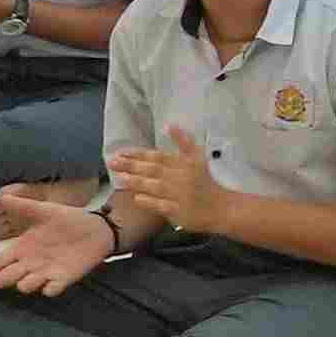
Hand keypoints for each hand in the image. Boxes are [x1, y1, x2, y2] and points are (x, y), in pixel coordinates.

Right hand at [0, 195, 121, 297]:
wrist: (95, 229)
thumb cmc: (66, 220)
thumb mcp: (44, 210)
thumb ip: (23, 206)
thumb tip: (2, 196)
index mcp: (23, 247)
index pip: (2, 259)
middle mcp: (31, 262)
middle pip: (11, 274)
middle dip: (3, 278)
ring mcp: (47, 271)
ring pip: (29, 283)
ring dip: (26, 284)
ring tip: (23, 283)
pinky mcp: (64, 277)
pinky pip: (54, 287)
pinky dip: (51, 288)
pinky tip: (49, 287)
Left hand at [104, 130, 230, 229]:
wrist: (222, 207)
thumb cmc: (206, 182)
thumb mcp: (198, 157)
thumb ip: (183, 142)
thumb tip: (170, 125)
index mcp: (184, 163)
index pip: (158, 156)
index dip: (139, 154)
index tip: (121, 152)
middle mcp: (180, 177)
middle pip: (154, 169)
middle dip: (132, 165)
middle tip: (113, 162)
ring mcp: (180, 195)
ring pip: (155, 186)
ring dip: (137, 182)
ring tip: (120, 178)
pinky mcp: (180, 211)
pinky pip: (163, 206)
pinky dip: (150, 202)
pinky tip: (137, 198)